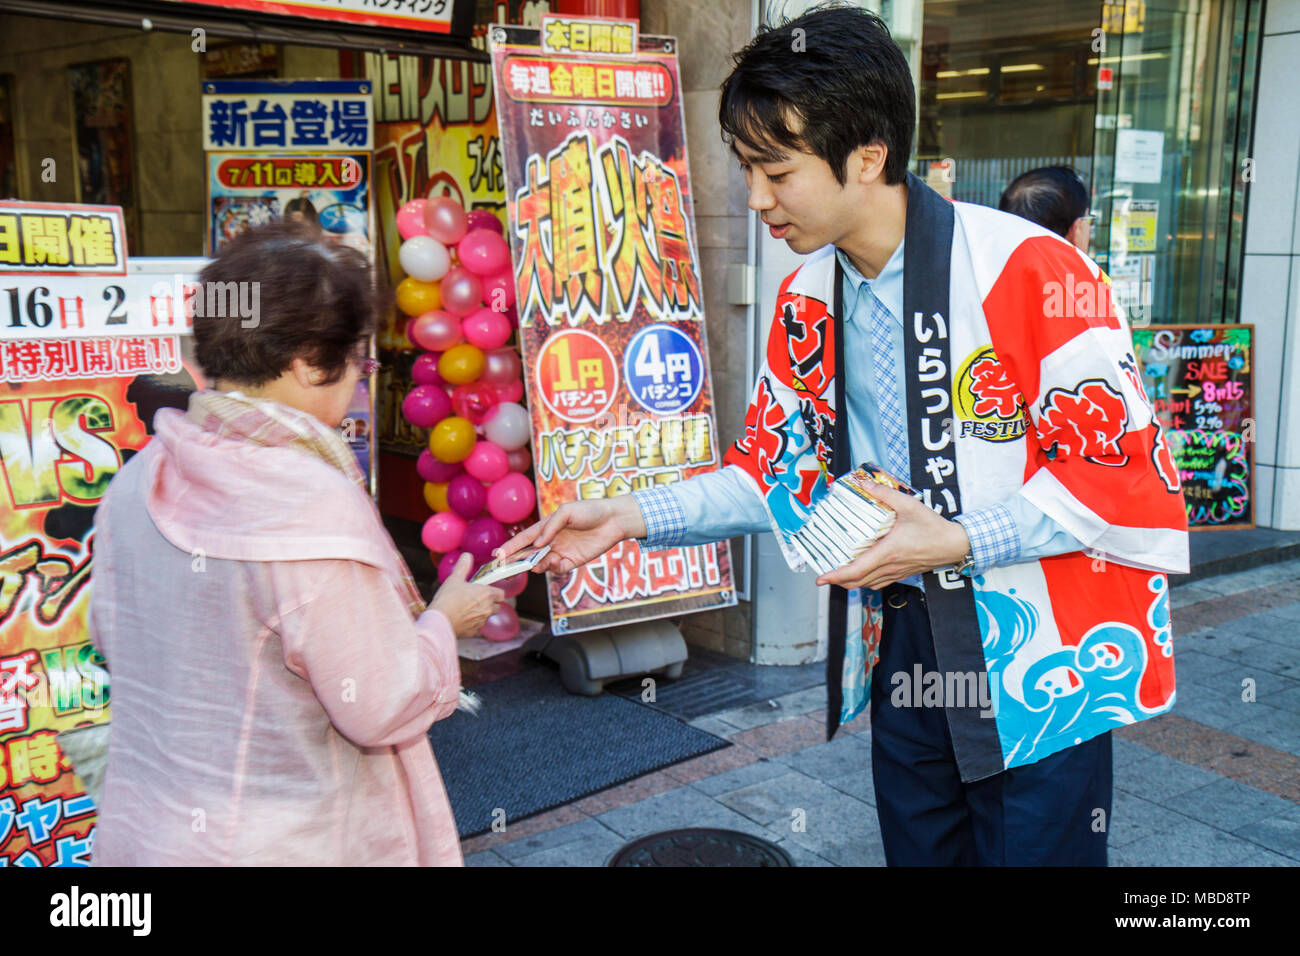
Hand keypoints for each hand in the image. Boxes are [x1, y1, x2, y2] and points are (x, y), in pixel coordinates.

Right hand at [429, 553, 505, 638]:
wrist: (439, 621)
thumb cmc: (447, 600)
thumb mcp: (455, 579)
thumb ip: (463, 566)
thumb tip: (467, 556)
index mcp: (486, 595)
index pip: (501, 594)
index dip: (495, 592)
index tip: (487, 590)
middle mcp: (487, 609)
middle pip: (497, 606)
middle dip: (490, 603)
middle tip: (477, 598)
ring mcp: (481, 622)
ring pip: (487, 617)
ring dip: (481, 613)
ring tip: (467, 608)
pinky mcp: (473, 631)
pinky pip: (477, 626)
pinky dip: (472, 622)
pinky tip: (462, 618)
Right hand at [494, 495, 646, 574]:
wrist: (614, 520)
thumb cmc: (590, 510)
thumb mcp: (567, 511)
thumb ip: (550, 526)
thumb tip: (538, 543)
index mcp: (546, 527)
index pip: (524, 539)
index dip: (510, 547)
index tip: (497, 556)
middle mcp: (551, 541)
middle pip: (528, 554)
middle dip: (516, 562)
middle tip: (506, 569)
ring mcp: (561, 552)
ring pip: (541, 564)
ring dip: (536, 565)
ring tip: (535, 564)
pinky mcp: (573, 561)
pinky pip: (558, 569)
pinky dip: (553, 568)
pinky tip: (554, 562)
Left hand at [815, 483, 970, 590]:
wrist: (955, 544)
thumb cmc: (933, 527)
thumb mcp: (909, 505)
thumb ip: (885, 494)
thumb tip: (864, 484)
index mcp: (888, 552)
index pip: (856, 570)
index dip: (836, 576)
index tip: (821, 578)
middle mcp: (890, 566)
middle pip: (858, 582)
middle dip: (838, 581)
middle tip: (825, 574)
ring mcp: (897, 572)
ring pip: (868, 584)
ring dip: (851, 582)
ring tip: (839, 573)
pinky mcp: (903, 574)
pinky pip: (879, 583)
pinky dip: (866, 581)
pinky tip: (862, 572)